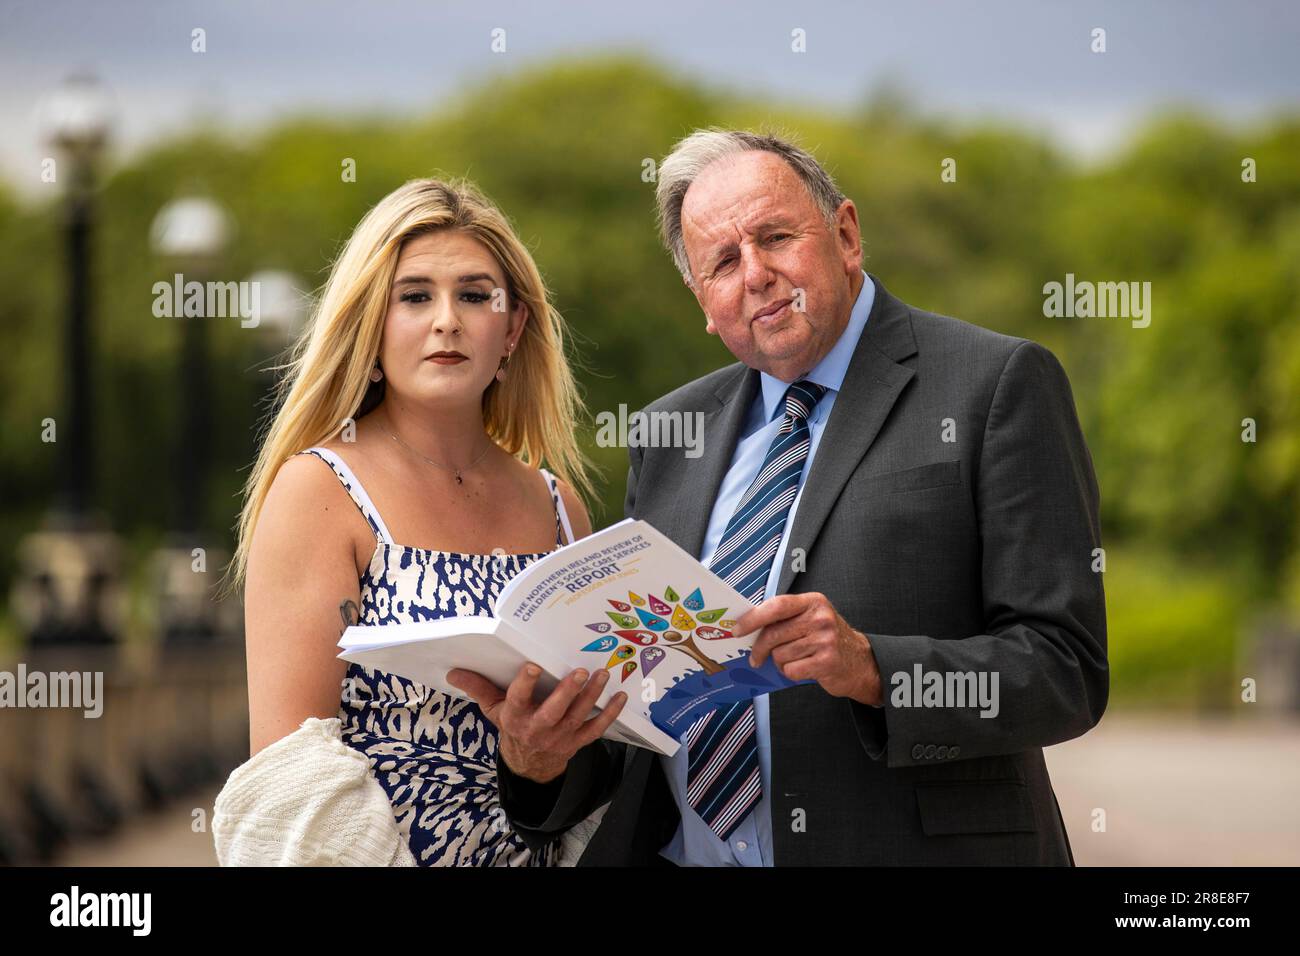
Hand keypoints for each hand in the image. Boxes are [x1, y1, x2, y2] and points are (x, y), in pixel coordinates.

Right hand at [447, 663, 627, 783]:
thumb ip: (477, 687)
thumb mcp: (493, 709)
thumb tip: (453, 670)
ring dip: (591, 696)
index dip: (525, 685)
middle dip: (566, 692)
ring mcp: (560, 737)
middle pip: (553, 711)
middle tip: (579, 672)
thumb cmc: (512, 726)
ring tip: (601, 674)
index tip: (532, 666)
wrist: (529, 764)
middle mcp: (538, 729)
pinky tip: (620, 696)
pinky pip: (596, 729)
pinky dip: (610, 713)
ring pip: (577, 716)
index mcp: (515, 717)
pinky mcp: (577, 741)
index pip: (517, 700)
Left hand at [739, 592, 882, 705]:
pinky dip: (791, 673)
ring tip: (793, 660)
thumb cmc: (828, 639)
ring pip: (780, 654)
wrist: (861, 662)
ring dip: (780, 662)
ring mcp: (825, 639)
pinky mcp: (827, 661)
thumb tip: (748, 628)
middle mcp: (820, 618)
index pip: (777, 606)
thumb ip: (785, 619)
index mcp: (813, 602)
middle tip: (755, 658)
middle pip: (774, 633)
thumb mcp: (811, 619)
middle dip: (759, 648)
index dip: (753, 618)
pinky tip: (803, 668)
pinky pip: (791, 669)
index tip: (738, 629)